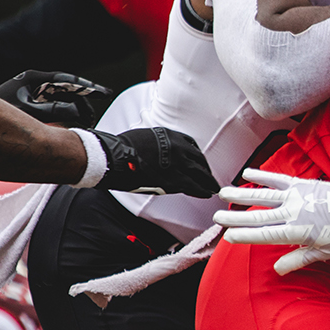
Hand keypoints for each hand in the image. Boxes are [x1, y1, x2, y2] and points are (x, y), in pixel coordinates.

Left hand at [0, 70, 110, 126]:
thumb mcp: (29, 111)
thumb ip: (56, 109)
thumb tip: (79, 111)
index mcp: (34, 79)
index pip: (67, 80)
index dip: (88, 87)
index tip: (105, 94)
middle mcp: (34, 84)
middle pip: (67, 86)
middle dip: (86, 95)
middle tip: (106, 99)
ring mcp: (32, 94)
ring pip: (63, 97)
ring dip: (78, 106)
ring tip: (91, 119)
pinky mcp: (30, 105)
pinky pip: (55, 106)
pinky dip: (67, 112)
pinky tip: (76, 122)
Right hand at [91, 127, 218, 196]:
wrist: (115, 156)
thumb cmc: (124, 148)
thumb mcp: (146, 137)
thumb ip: (159, 144)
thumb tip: (163, 153)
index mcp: (170, 135)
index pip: (192, 146)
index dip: (198, 157)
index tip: (200, 163)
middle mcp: (178, 148)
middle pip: (199, 160)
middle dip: (206, 170)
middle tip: (211, 178)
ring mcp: (177, 163)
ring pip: (199, 173)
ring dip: (208, 181)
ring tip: (214, 188)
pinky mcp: (173, 179)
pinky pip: (192, 186)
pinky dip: (202, 190)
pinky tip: (207, 193)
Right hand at [214, 168, 329, 274]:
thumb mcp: (324, 252)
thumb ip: (298, 259)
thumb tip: (276, 269)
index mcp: (296, 231)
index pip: (263, 234)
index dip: (244, 235)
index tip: (227, 236)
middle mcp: (291, 212)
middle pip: (257, 215)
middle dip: (235, 217)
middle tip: (216, 217)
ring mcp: (295, 196)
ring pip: (263, 195)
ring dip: (242, 194)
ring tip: (223, 193)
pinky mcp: (300, 183)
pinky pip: (277, 179)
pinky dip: (262, 175)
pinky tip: (247, 174)